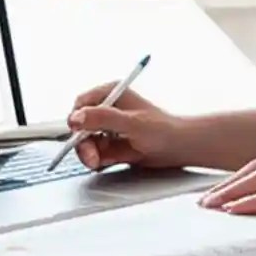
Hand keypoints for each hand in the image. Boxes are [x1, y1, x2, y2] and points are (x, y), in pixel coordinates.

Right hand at [66, 81, 186, 169]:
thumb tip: (77, 117)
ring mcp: (108, 128)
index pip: (82, 104)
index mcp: (111, 93)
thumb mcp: (132, 123)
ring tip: (99, 162)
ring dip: (89, 153)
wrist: (179, 148)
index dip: (76, 120)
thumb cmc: (163, 129)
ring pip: (85, 142)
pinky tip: (110, 161)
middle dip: (83, 143)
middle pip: (80, 126)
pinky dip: (98, 160)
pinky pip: (95, 153)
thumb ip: (103, 118)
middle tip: (91, 158)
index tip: (77, 135)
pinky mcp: (111, 144)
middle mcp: (108, 109)